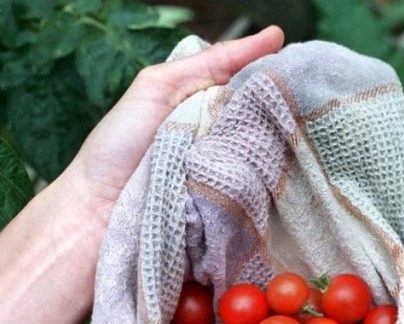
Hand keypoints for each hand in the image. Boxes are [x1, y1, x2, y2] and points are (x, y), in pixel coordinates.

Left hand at [58, 26, 284, 216]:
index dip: (280, 77)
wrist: (98, 209)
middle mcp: (226, 136)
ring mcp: (233, 172)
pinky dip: (266, 180)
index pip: (258, 83)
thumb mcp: (161, 86)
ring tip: (295, 137)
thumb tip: (275, 35)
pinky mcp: (235, 205)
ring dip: (277, 146)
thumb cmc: (119, 144)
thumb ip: (212, 60)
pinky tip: (278, 172)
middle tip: (305, 106)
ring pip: (271, 153)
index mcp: (212, 103)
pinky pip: (261, 188)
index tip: (303, 72)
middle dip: (285, 111)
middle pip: (270, 118)